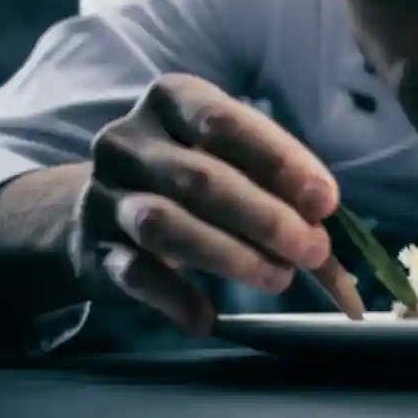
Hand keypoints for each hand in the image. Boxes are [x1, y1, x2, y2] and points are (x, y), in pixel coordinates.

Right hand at [72, 74, 338, 334]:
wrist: (103, 206)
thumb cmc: (191, 174)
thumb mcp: (233, 160)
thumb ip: (279, 185)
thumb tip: (324, 221)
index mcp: (172, 100)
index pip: (225, 122)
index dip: (279, 161)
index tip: (325, 201)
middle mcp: (130, 141)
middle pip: (200, 178)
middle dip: (266, 217)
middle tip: (312, 251)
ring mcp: (104, 194)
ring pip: (164, 224)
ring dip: (230, 256)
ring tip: (278, 278)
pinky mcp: (92, 247)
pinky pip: (135, 274)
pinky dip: (176, 299)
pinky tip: (209, 318)